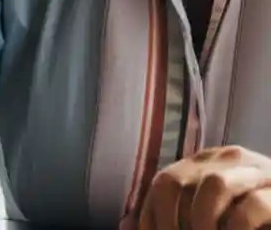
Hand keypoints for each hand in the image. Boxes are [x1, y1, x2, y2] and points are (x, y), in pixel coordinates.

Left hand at [139, 145, 270, 229]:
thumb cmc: (247, 222)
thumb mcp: (207, 217)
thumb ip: (170, 216)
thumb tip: (125, 225)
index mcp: (207, 163)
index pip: (163, 182)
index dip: (151, 216)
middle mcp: (231, 160)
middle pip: (178, 178)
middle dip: (169, 219)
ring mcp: (261, 172)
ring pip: (215, 184)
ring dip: (201, 222)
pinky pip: (253, 205)